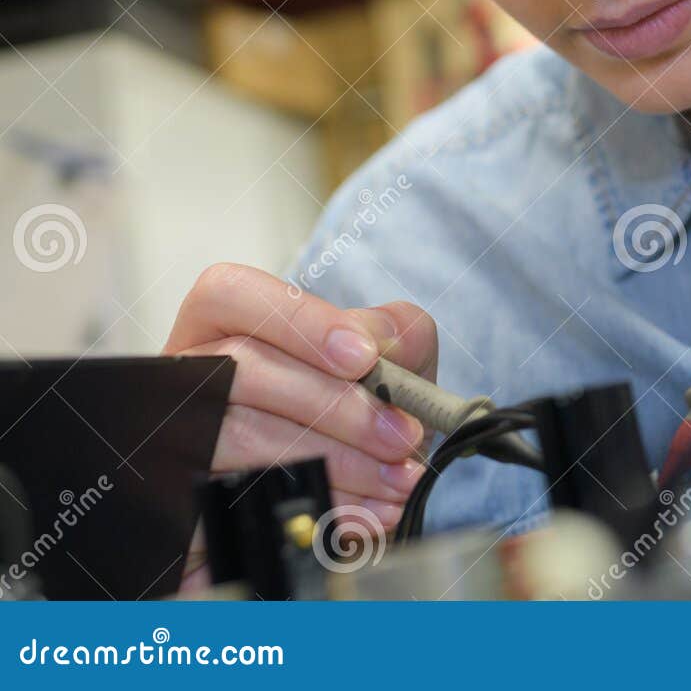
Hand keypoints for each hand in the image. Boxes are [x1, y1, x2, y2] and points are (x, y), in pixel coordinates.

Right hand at [162, 264, 436, 587]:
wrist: (337, 510)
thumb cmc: (355, 421)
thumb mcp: (387, 366)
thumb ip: (396, 335)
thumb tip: (382, 337)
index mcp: (221, 327)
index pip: (231, 294)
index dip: (299, 320)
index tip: (364, 357)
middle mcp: (185, 379)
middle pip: (242, 367)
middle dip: (336, 405)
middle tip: (401, 436)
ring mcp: (171, 443)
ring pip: (240, 437)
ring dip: (334, 462)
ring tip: (395, 479)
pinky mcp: (177, 512)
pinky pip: (240, 505)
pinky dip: (316, 508)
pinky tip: (365, 514)